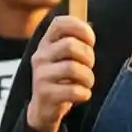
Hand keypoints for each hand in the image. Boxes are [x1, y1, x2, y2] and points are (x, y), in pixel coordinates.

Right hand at [26, 16, 95, 131]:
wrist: (43, 108)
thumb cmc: (61, 78)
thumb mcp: (63, 57)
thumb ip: (75, 40)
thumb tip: (91, 24)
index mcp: (46, 43)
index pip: (60, 23)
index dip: (80, 28)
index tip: (90, 41)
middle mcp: (40, 56)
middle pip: (70, 45)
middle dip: (88, 57)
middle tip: (89, 67)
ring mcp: (41, 75)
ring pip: (73, 68)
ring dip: (88, 77)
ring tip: (86, 83)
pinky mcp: (45, 94)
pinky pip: (74, 90)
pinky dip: (84, 93)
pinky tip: (82, 95)